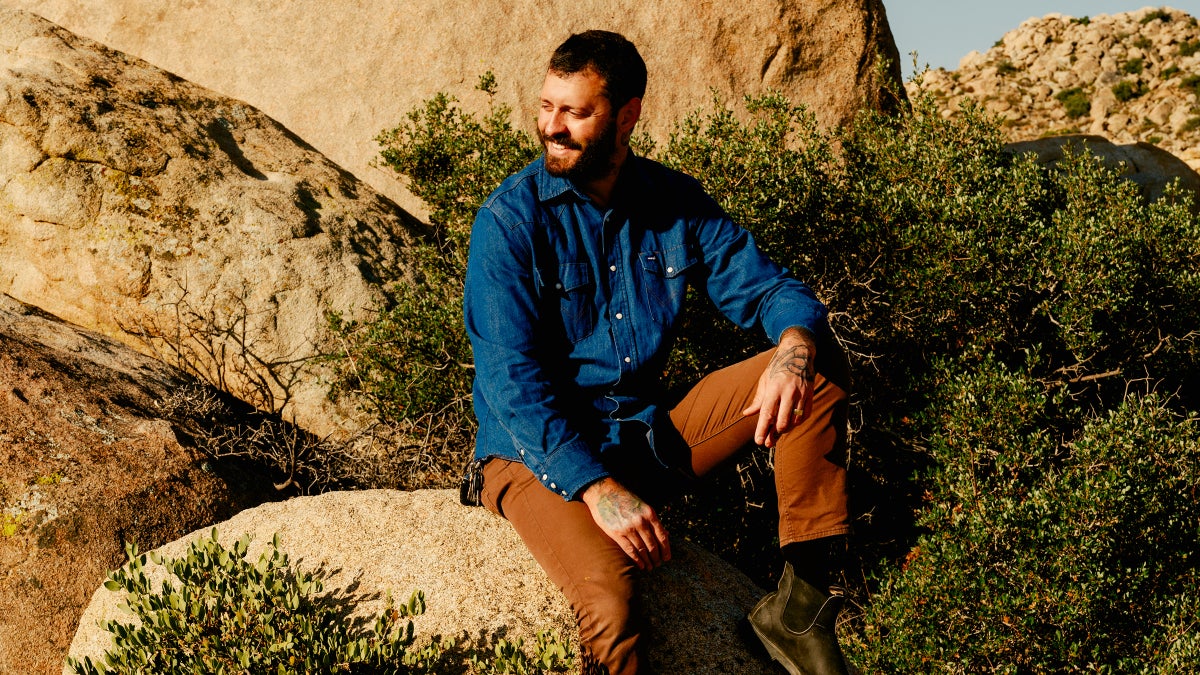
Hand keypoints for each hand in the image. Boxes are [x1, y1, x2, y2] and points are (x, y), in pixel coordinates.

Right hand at [580, 477, 670, 569]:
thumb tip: (666, 534)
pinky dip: (637, 560)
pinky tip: (640, 565)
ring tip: (650, 567)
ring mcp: (628, 528)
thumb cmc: (624, 498)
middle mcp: (640, 521)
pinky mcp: (616, 533)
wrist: (603, 491)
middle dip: (656, 557)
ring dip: (647, 561)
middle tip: (658, 564)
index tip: (667, 558)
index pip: (662, 536)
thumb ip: (653, 520)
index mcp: (649, 513)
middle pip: (652, 545)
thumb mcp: (642, 505)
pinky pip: (630, 550)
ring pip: (642, 549)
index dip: (666, 549)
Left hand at [742, 327, 815, 447]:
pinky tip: (791, 423)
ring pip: (795, 420)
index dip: (763, 429)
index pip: (767, 413)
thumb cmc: (777, 367)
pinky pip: (805, 415)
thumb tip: (747, 414)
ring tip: (778, 432)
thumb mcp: (765, 380)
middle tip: (768, 441)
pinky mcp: (810, 395)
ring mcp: (802, 393)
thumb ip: (758, 399)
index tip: (758, 441)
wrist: (798, 352)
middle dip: (775, 433)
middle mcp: (789, 391)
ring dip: (786, 429)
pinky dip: (797, 422)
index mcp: (774, 387)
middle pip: (783, 421)